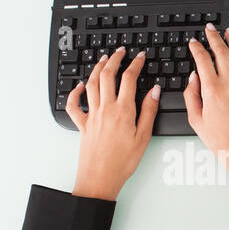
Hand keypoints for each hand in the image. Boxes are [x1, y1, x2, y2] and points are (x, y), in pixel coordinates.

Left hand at [67, 48, 159, 199]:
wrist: (100, 179)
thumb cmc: (122, 163)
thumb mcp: (143, 137)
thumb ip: (148, 111)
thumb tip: (154, 91)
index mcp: (123, 111)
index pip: (129, 79)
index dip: (135, 64)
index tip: (140, 57)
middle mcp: (105, 109)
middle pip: (108, 75)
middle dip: (114, 59)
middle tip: (120, 51)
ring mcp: (92, 116)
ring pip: (92, 84)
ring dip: (97, 68)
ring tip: (103, 59)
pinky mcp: (82, 125)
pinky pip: (74, 105)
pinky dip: (75, 92)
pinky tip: (80, 86)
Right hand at [185, 24, 228, 192]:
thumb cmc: (220, 140)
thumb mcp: (196, 120)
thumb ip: (191, 95)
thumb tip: (193, 77)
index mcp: (211, 91)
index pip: (202, 60)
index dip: (197, 47)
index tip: (194, 42)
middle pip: (221, 51)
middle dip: (213, 36)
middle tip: (210, 28)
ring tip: (228, 31)